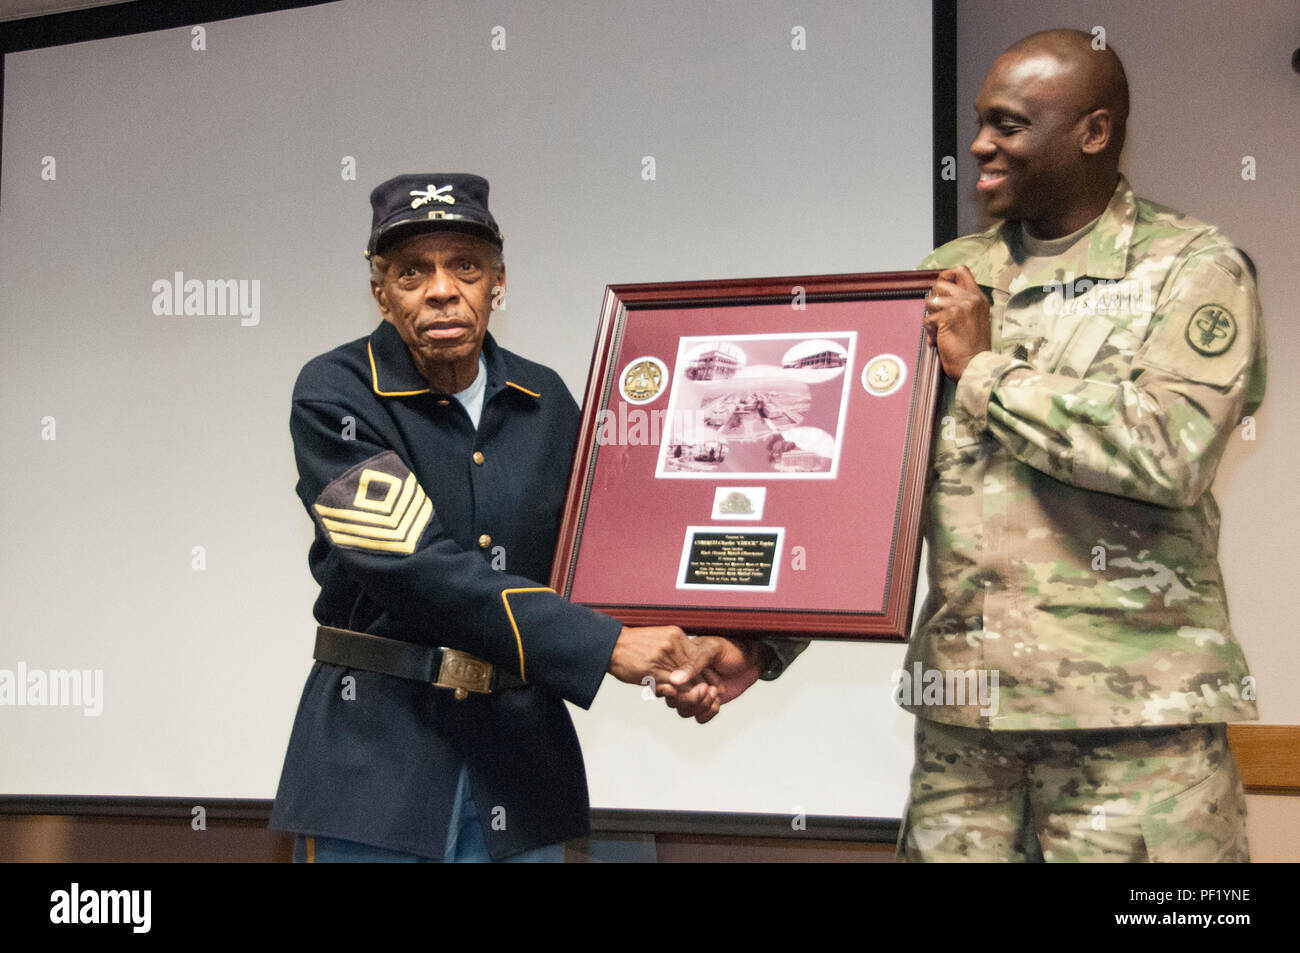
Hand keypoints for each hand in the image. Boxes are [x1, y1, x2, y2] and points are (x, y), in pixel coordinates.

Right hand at [607, 625, 720, 691]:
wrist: (611, 644)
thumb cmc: (634, 646)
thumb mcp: (660, 641)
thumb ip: (675, 654)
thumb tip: (688, 670)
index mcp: (676, 636)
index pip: (697, 658)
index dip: (704, 674)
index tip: (708, 685)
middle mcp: (672, 644)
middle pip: (693, 670)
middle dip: (699, 685)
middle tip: (706, 695)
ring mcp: (662, 656)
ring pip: (683, 680)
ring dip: (689, 693)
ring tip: (693, 699)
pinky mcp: (651, 669)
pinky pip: (668, 685)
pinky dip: (673, 693)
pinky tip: (673, 695)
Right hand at [658, 637, 763, 723]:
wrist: (752, 660)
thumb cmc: (732, 649)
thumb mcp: (712, 650)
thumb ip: (693, 664)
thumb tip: (675, 679)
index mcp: (680, 664)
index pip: (664, 682)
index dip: (669, 689)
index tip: (678, 689)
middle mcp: (685, 680)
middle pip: (672, 700)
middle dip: (689, 698)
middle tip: (705, 687)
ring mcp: (695, 693)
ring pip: (684, 711)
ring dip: (700, 705)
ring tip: (714, 691)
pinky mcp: (707, 703)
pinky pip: (699, 717)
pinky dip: (708, 712)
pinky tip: (717, 700)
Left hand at [922, 265, 990, 379]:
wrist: (975, 364)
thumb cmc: (971, 347)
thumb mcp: (974, 318)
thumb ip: (962, 304)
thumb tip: (938, 295)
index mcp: (978, 297)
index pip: (961, 271)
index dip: (946, 277)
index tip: (941, 291)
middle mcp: (971, 298)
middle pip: (940, 283)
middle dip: (934, 299)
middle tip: (937, 315)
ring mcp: (960, 306)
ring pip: (931, 301)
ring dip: (931, 318)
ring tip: (940, 330)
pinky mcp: (949, 316)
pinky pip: (928, 319)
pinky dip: (931, 332)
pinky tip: (940, 340)